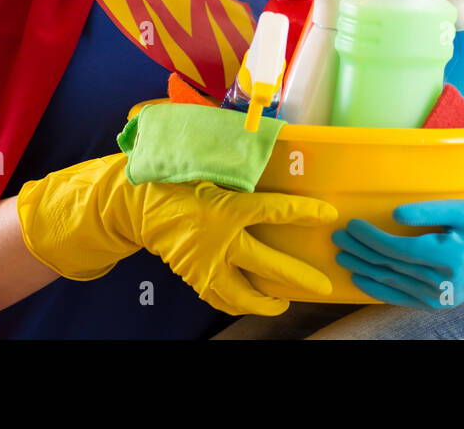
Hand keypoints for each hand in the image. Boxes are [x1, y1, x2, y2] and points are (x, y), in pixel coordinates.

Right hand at [137, 180, 339, 316]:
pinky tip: (252, 300)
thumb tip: (274, 160)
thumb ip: (240, 174)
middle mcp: (219, 241)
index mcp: (226, 208)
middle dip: (299, 277)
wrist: (137, 206)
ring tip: (284, 302)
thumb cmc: (176, 182)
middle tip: (322, 285)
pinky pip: (221, 299)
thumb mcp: (209, 170)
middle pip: (268, 265)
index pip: (274, 210)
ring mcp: (205, 266)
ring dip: (268, 303)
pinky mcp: (194, 278)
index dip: (304, 213)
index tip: (326, 215)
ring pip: (245, 296)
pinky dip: (239, 303)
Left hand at [331, 199, 463, 309]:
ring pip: (392, 282)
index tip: (352, 225)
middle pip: (390, 265)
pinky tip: (359, 279)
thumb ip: (427, 211)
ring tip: (342, 255)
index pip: (398, 249)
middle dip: (361, 251)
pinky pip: (400, 297)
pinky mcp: (437, 303)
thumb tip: (395, 216)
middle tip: (337, 237)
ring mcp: (439, 297)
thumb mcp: (460, 209)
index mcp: (449, 257)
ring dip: (363, 269)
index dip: (371, 238)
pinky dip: (378, 289)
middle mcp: (443, 282)